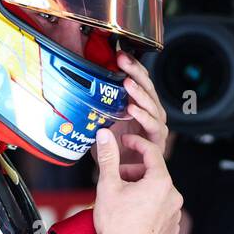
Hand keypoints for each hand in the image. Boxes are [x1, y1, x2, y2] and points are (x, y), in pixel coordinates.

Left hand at [93, 52, 168, 181]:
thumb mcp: (98, 124)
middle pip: (148, 89)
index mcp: (138, 107)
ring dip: (140, 93)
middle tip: (122, 61)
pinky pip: (154, 126)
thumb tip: (76, 89)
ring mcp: (155, 128)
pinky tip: (132, 109)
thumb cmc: (110, 152)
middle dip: (136, 73)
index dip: (132, 67)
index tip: (119, 54)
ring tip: (127, 84)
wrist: (118, 180)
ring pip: (153, 105)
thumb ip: (95, 109)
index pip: (140, 81)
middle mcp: (149, 115)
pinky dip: (144, 117)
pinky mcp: (157, 142)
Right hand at [93, 128, 181, 233]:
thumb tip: (106, 136)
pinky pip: (161, 210)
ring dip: (142, 190)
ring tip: (122, 199)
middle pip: (155, 174)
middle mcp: (173, 197)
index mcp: (161, 182)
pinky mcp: (172, 228)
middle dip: (135, 172)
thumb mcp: (108, 186)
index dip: (136, 143)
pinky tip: (132, 214)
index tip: (125, 142)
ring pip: (158, 193)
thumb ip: (109, 157)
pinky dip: (148, 206)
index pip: (152, 152)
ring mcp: (175, 214)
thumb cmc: (116, 226)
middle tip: (117, 177)